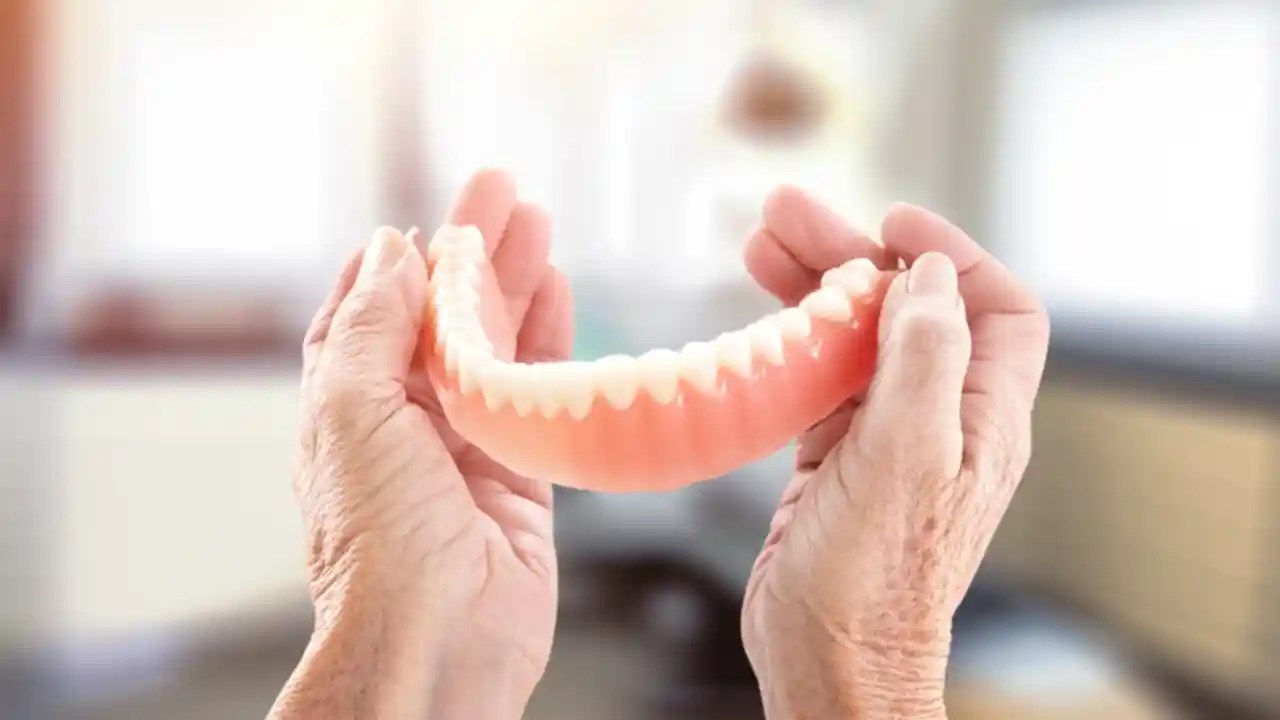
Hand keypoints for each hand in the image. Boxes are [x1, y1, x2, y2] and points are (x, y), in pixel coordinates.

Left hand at [271, 170, 572, 719]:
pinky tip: (561, 292)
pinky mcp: (523, 469)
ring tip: (541, 221)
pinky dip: (551, 338)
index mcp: (347, 404)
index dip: (396, 259)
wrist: (437, 638)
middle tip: (504, 188)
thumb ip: (375, 323)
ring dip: (515, 281)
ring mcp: (467, 442)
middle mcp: (404, 419)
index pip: (366, 311)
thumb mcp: (352, 408)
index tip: (428, 215)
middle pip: (441, 313)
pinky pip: (539, 388)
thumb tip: (391, 247)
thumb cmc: (377, 535)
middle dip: (471, 250)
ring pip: (495, 342)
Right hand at [740, 189, 1049, 718]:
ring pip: (855, 337)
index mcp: (981, 417)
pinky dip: (787, 340)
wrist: (827, 660)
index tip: (890, 223)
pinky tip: (753, 321)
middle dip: (852, 254)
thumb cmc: (873, 581)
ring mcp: (884, 438)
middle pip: (909, 309)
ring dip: (811, 287)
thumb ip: (925, 360)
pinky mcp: (832, 458)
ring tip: (757, 244)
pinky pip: (816, 378)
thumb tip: (926, 275)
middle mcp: (940, 420)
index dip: (951, 255)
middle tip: (783, 214)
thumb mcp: (907, 457)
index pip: (997, 309)